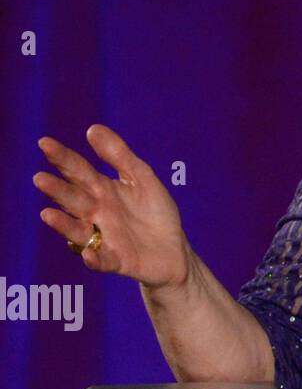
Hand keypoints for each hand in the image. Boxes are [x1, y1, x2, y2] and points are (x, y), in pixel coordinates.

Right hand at [34, 124, 189, 288]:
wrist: (174, 249)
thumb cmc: (154, 211)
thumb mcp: (141, 177)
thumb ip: (118, 155)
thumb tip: (92, 128)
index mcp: (103, 190)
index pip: (79, 171)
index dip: (63, 158)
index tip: (45, 143)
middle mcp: (96, 214)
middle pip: (74, 199)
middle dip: (58, 190)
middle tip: (40, 179)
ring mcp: (103, 238)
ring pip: (78, 230)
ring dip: (64, 224)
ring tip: (48, 215)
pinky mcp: (117, 260)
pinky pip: (103, 260)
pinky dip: (95, 258)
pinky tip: (89, 253)